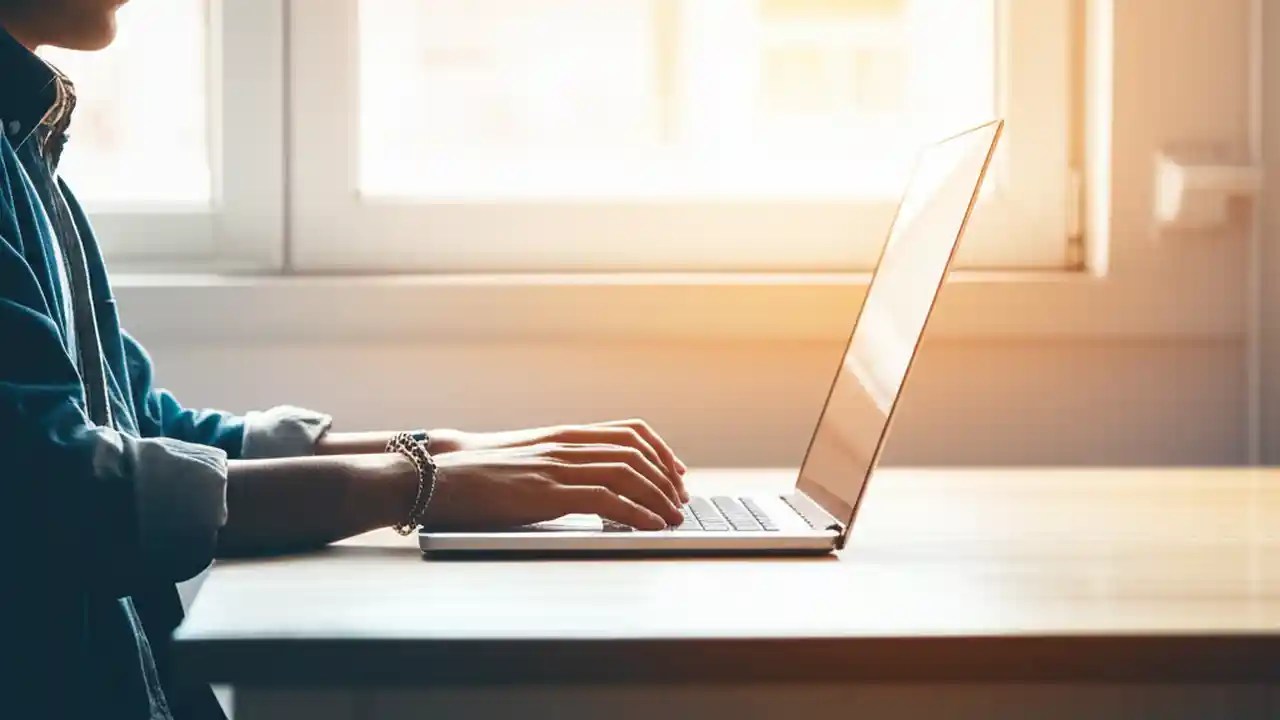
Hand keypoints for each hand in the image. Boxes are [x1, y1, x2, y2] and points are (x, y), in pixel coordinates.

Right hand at [429, 419, 687, 500]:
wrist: (439, 477)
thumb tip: (591, 487)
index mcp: (564, 434)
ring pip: (626, 473)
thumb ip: (561, 465)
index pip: (629, 431)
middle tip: (681, 502)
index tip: (677, 473)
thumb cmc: (480, 475)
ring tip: (672, 518)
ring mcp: (557, 466)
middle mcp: (566, 444)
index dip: (661, 451)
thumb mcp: (530, 461)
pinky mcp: (546, 492)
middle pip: (635, 452)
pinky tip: (648, 526)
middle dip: (666, 479)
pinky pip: (604, 498)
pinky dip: (635, 513)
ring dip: (657, 497)